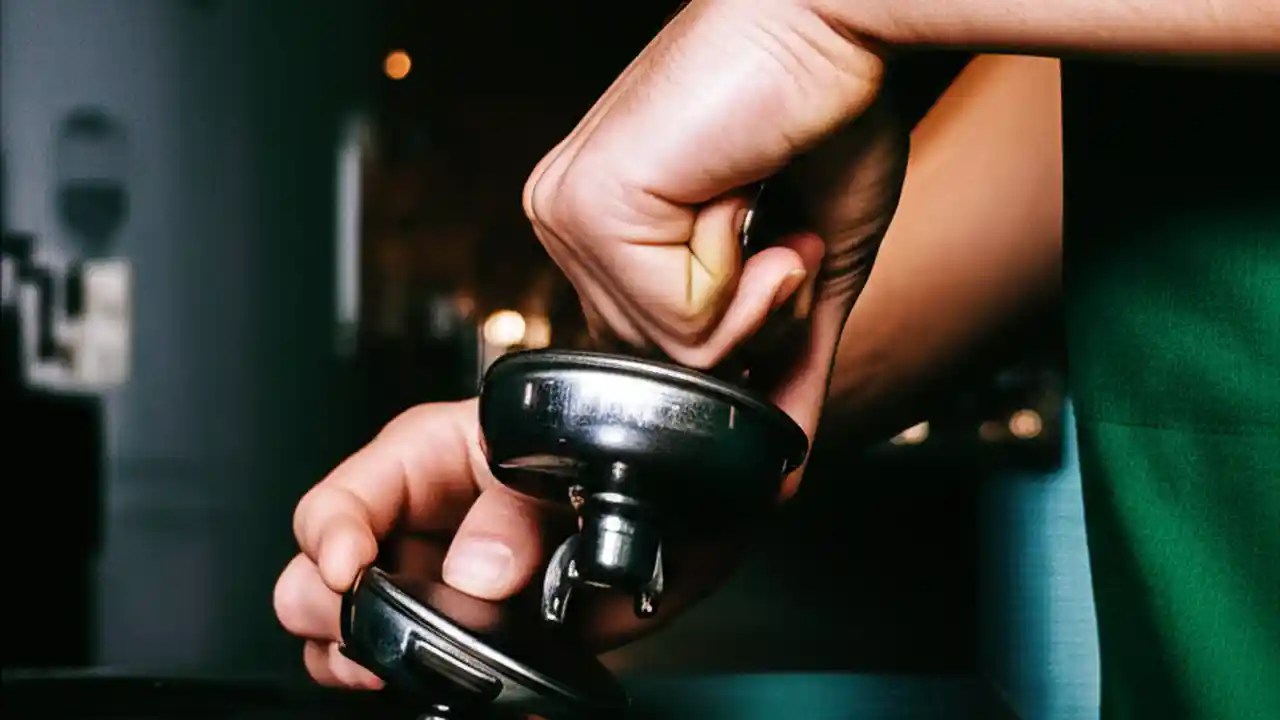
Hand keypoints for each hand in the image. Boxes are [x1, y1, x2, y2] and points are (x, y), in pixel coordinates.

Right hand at [273, 399, 745, 688]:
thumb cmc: (621, 461)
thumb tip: (477, 575)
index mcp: (428, 458)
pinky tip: (458, 693)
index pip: (343, 497)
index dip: (334, 536)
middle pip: (314, 574)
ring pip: (340, 631)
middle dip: (328, 610)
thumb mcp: (575, 462)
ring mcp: (429, 583)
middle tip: (375, 631)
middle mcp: (413, 523)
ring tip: (401, 667)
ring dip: (358, 657)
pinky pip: (403, 672)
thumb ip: (520, 508)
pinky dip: (412, 691)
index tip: (352, 572)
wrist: (680, 514)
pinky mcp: (457, 634)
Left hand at [524, 0, 905, 469]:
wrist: (839, 20)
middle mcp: (568, 218)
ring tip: (760, 202)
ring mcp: (567, 213)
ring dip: (753, 292)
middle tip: (778, 227)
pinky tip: (741, 194)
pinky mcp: (589, 206)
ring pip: (669, 356)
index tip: (777, 250)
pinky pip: (677, 327)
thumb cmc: (823, 117)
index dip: (737, 331)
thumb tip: (783, 471)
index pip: (653, 357)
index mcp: (603, 227)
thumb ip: (781, 371)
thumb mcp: (806, 273)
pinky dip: (742, 277)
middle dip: (749, 314)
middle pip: (658, 365)